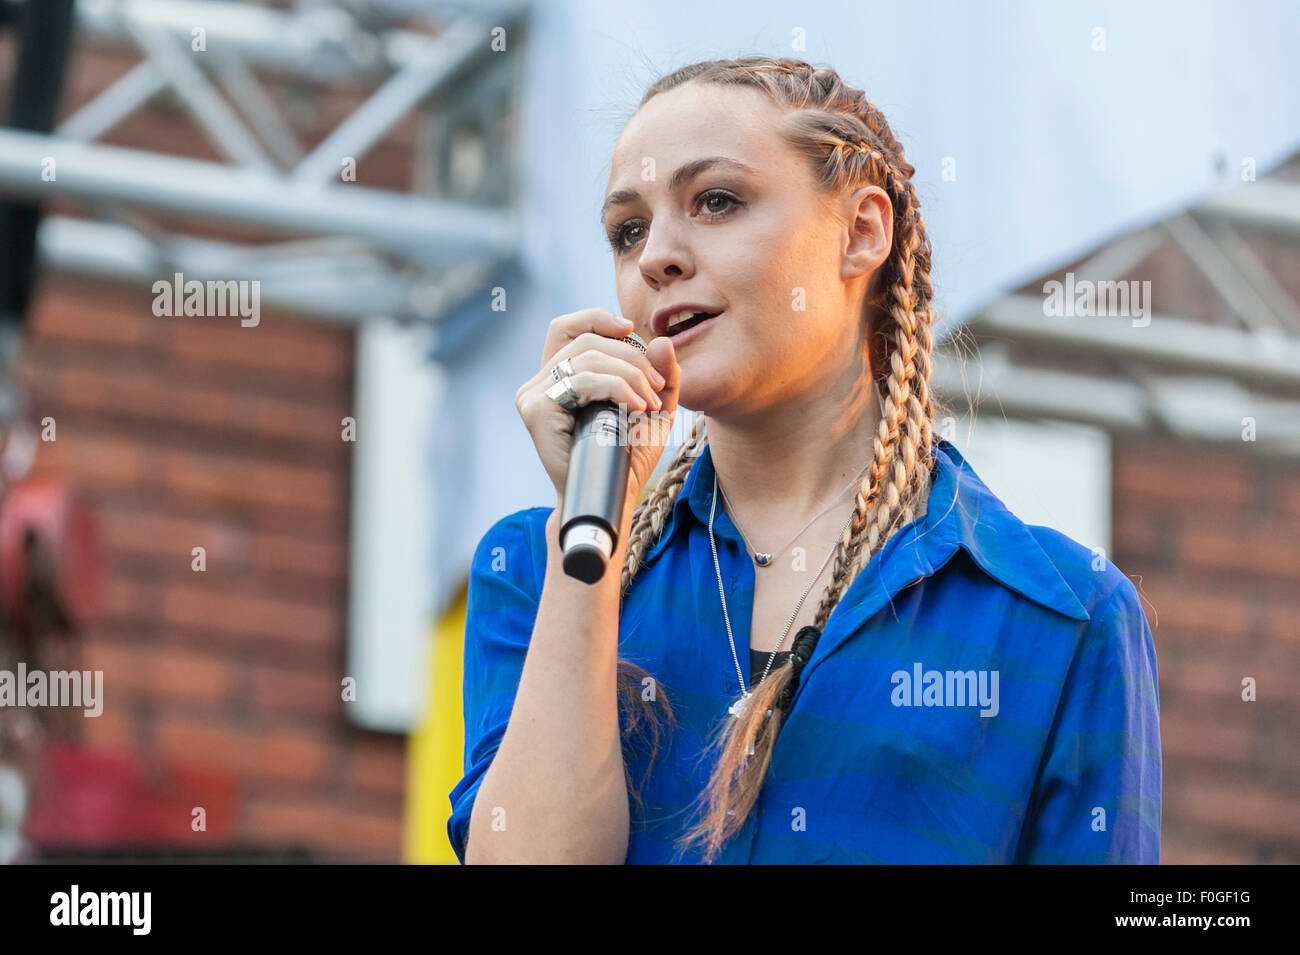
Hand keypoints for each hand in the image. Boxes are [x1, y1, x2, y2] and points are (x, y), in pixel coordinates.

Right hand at [515, 307, 679, 508]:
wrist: (611, 497)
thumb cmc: (627, 457)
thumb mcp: (653, 410)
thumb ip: (662, 376)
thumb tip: (662, 341)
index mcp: (559, 378)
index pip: (566, 328)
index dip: (596, 318)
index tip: (631, 329)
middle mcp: (540, 382)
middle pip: (586, 341)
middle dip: (631, 357)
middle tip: (657, 387)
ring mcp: (534, 395)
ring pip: (587, 358)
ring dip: (629, 375)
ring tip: (650, 402)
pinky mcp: (537, 410)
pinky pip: (583, 381)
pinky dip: (617, 388)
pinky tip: (635, 406)